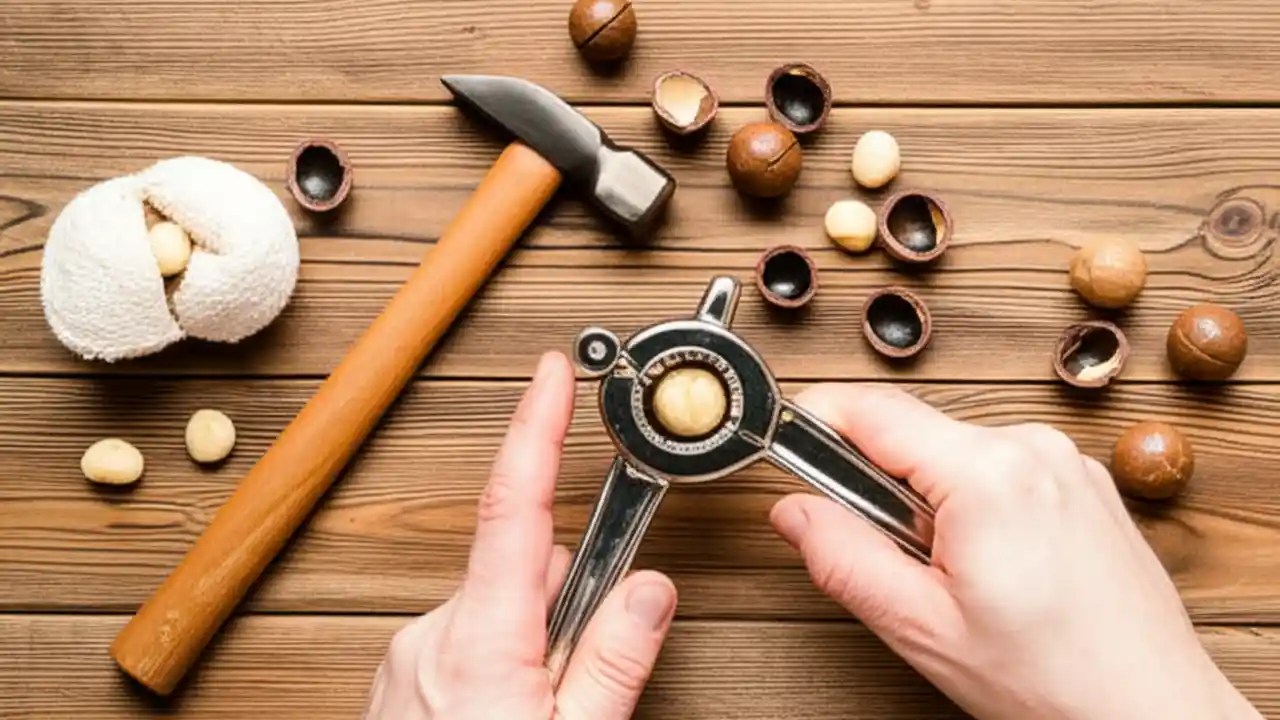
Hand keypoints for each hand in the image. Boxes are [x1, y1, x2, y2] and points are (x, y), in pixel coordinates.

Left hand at [364, 352, 676, 719]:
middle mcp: (430, 637)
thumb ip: (615, 658)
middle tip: (593, 658)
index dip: (535, 427)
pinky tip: (511, 713)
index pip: (516, 506)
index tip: (550, 373)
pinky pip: (464, 643)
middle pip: (519, 569)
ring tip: (547, 705)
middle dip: (567, 594)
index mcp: (480, 641)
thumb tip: (649, 588)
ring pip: (495, 611)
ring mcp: (407, 663)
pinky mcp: (400, 685)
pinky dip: (498, 660)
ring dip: (533, 638)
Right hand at [770, 385, 1260, 719]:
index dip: (816, 421)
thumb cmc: (1055, 680)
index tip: (789, 447)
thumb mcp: (922, 627)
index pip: (871, 409)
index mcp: (988, 474)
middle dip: (881, 485)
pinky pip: (1001, 468)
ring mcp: (1066, 461)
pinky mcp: (1084, 480)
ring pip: (955, 453)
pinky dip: (977, 504)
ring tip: (958, 576)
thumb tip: (793, 512)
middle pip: (913, 433)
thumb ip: (843, 558)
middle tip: (896, 559)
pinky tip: (998, 567)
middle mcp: (1034, 447)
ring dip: (932, 499)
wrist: (1152, 712)